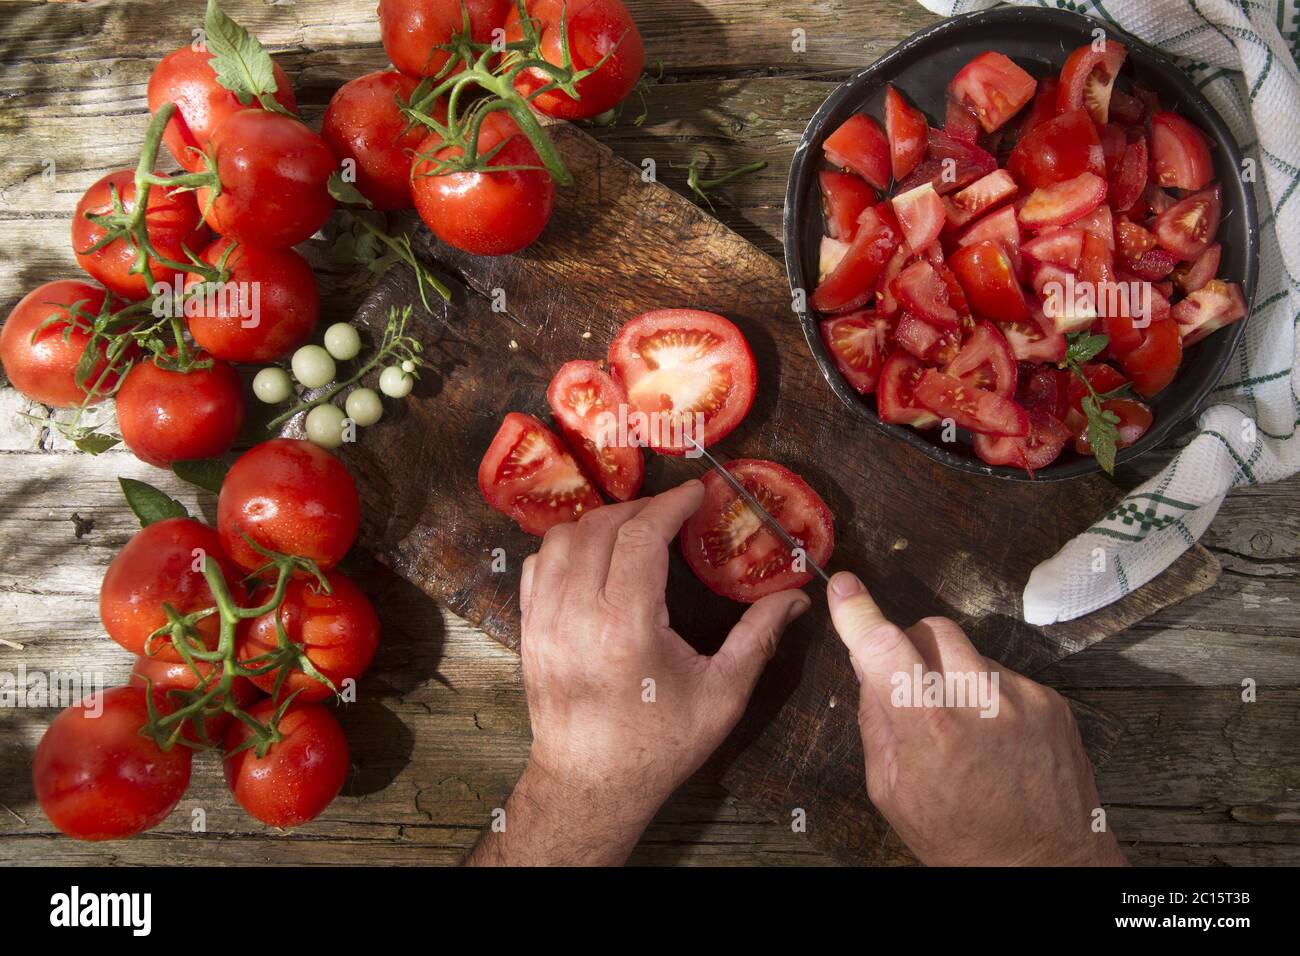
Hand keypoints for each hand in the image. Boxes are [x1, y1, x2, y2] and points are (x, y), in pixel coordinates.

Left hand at [467, 480, 810, 865]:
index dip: (670, 504)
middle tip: (672, 513)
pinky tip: (593, 558)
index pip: (641, 535)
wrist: (591, 786)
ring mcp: (544, 621)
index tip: (694, 493)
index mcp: (626, 626)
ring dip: (600, 523)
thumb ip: (757, 637)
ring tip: (634, 531)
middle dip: (640, 509)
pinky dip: (564, 548)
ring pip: (561, 538)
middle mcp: (576, 614)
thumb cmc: (658, 746)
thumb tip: (795, 598)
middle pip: (601, 526)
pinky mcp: (529, 630)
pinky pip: (536, 566)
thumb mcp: (721, 695)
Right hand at [828, 571, 1125, 866]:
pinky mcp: (1051, 700)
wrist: (1046, 866)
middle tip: (912, 688)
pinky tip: (995, 737)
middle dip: (912, 648)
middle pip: (931, 629)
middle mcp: (980, 702)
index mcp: (930, 728)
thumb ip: (875, 722)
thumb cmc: (962, 838)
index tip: (844, 586)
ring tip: (962, 728)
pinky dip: (989, 694)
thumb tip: (868, 667)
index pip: (882, 648)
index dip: (857, 612)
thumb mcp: (892, 792)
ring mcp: (1022, 697)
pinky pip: (1005, 674)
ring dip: (953, 673)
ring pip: (970, 651)